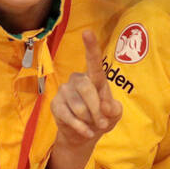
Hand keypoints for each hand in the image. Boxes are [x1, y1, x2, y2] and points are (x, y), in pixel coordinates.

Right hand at [46, 30, 121, 168]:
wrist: (84, 136)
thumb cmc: (101, 119)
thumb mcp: (114, 115)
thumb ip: (114, 109)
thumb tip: (106, 107)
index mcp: (94, 78)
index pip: (93, 62)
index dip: (91, 47)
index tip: (87, 32)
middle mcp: (78, 80)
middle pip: (87, 89)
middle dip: (96, 109)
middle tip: (102, 123)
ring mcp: (65, 91)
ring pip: (78, 106)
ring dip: (89, 120)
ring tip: (92, 125)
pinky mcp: (55, 104)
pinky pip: (68, 116)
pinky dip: (80, 127)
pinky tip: (85, 131)